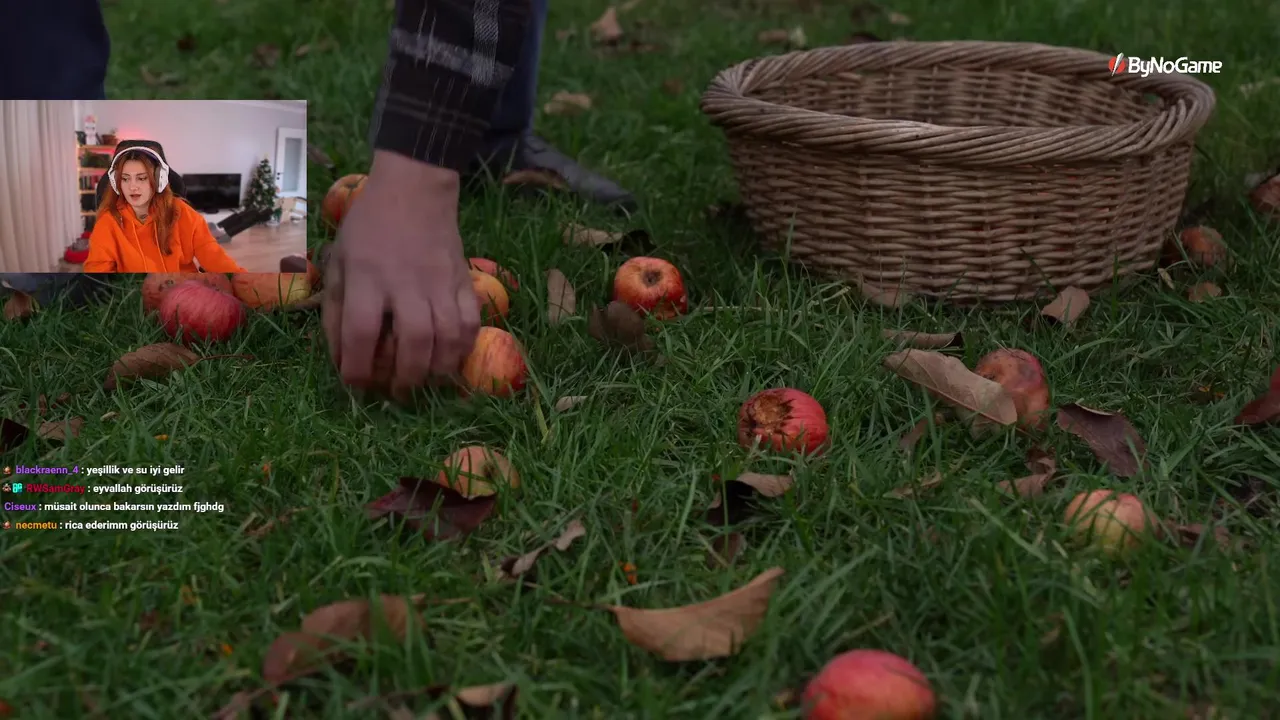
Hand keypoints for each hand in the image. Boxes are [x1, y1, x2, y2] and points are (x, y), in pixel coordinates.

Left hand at [322, 152, 480, 398]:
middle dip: (405, 378)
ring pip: (447, 338)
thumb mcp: (338, 261)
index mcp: (367, 277)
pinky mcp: (463, 281)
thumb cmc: (369, 227)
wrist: (415, 190)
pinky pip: (471, 323)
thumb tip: (340, 358)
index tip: (355, 384)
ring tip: (425, 380)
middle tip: (397, 392)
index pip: (360, 332)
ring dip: (437, 369)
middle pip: (413, 342)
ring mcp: (440, 283)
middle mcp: (405, 283)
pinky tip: (451, 358)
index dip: (356, 367)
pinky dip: (464, 348)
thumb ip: (335, 309)